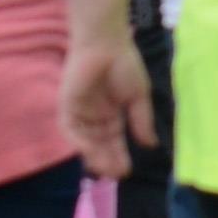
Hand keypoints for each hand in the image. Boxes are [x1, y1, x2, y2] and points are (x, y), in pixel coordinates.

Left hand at [63, 24, 154, 181]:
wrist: (106, 43)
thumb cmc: (125, 64)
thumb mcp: (139, 96)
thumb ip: (142, 121)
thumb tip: (151, 145)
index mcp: (111, 113)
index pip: (114, 141)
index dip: (120, 156)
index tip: (127, 171)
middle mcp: (95, 115)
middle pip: (99, 145)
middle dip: (107, 160)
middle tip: (116, 175)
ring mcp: (80, 111)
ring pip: (85, 141)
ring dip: (94, 156)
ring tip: (106, 168)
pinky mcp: (67, 105)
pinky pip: (71, 129)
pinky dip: (79, 142)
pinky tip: (91, 152)